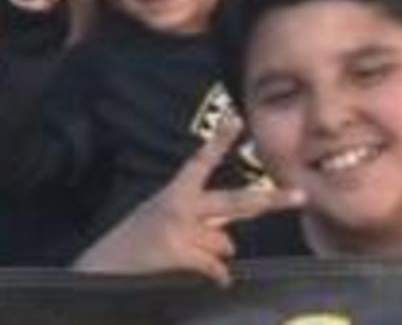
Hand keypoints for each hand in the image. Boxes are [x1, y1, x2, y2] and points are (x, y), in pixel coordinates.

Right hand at [74, 121, 303, 286]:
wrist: (101, 268)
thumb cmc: (133, 245)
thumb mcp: (161, 221)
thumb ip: (197, 221)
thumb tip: (228, 236)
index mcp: (173, 193)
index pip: (199, 162)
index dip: (219, 141)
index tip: (237, 119)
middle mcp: (178, 205)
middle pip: (234, 202)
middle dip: (269, 201)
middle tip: (300, 196)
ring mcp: (178, 227)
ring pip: (225, 243)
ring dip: (215, 256)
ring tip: (187, 259)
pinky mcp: (176, 251)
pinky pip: (216, 266)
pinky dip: (219, 277)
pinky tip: (217, 283)